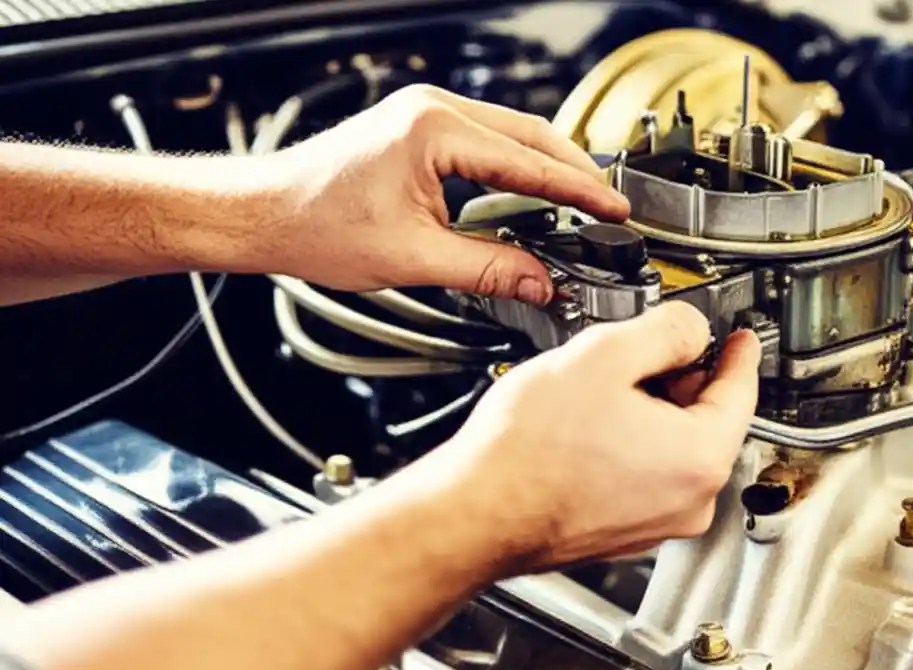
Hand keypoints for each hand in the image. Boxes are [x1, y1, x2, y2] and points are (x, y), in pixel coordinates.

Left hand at [266, 84, 628, 297]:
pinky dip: (517, 166)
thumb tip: (538, 281)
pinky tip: (532, 191)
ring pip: (510, 134)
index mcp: (433, 130)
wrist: (264, 214)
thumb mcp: (414, 258)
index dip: (577, 190)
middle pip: (530, 135)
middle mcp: (431, 110)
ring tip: (581, 201)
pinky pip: (486, 141)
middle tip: (609, 205)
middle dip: (574, 172)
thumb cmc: (315, 225)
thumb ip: (487, 270)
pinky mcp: (418, 128)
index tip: (612, 209)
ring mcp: (424, 114)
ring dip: (547, 167)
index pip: (527, 161)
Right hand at [423, 301, 760, 571]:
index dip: (739, 352)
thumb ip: (666, 331)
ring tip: (601, 392)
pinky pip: (645, 477)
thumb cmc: (527, 453)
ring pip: (674, 450)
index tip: (741, 337)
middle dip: (683, 380)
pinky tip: (587, 430)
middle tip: (647, 353)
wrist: (473, 514)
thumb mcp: (604, 356)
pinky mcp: (622, 534)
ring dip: (652, 414)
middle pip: (708, 421)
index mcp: (699, 459)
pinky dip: (629, 448)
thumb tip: (692, 329)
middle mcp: (689, 503)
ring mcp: (656, 525)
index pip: (742, 391)